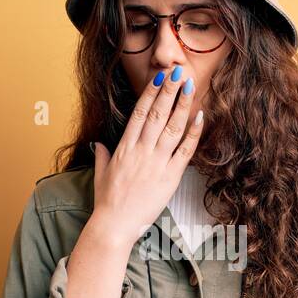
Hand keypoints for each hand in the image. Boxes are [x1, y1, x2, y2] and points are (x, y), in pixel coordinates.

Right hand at [90, 66, 203, 245]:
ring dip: (182, 105)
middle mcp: (141, 151)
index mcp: (124, 148)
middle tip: (178, 72)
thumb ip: (101, 155)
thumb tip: (98, 144)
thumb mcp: (100, 174)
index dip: (150, 93)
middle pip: (158, 114)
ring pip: (172, 127)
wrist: (114, 225)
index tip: (159, 78)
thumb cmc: (107, 202)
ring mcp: (156, 163)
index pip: (139, 113)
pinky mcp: (169, 178)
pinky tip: (200, 116)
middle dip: (168, 91)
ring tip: (189, 86)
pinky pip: (184, 151)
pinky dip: (193, 133)